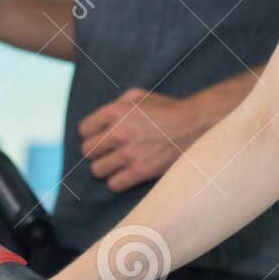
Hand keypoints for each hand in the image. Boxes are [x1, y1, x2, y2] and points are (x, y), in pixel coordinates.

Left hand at [78, 88, 201, 192]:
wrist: (194, 126)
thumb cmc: (166, 109)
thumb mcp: (138, 95)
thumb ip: (116, 104)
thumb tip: (101, 119)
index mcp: (116, 112)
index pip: (84, 129)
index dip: (89, 133)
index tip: (96, 137)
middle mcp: (118, 133)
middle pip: (87, 151)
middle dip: (94, 151)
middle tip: (106, 151)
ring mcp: (129, 154)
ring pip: (97, 170)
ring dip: (104, 168)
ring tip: (114, 165)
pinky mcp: (141, 171)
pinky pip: (113, 184)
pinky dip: (116, 181)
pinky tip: (123, 175)